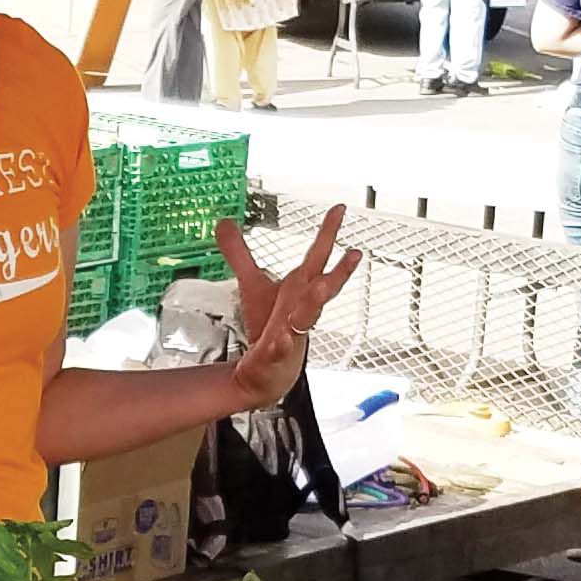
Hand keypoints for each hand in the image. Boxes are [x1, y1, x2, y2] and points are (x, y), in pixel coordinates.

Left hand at [218, 204, 361, 411]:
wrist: (267, 371)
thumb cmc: (268, 326)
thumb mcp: (252, 285)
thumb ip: (239, 253)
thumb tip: (225, 223)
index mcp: (299, 290)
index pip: (317, 258)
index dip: (328, 233)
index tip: (340, 209)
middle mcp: (301, 309)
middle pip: (323, 288)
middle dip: (339, 271)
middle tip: (354, 253)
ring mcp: (292, 332)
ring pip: (308, 317)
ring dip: (315, 302)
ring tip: (322, 286)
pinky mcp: (275, 355)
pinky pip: (280, 349)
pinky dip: (281, 344)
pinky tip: (279, 338)